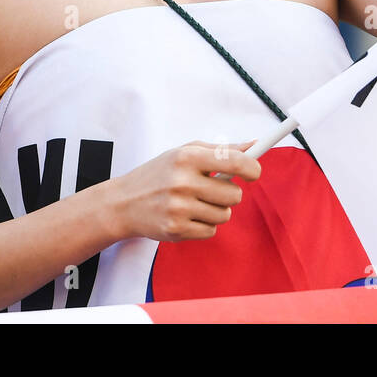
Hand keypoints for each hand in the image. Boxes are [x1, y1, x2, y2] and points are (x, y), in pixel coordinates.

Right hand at [108, 140, 260, 241]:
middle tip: (212, 189)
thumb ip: (220, 150)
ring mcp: (179, 208)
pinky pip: (211, 231)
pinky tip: (187, 216)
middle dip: (229, 193)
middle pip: (234, 195)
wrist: (123, 203)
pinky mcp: (176, 229)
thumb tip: (253, 145)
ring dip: (216, 210)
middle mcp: (183, 182)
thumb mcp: (184, 153)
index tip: (253, 173)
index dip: (252, 169)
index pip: (235, 162)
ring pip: (224, 215)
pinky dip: (204, 226)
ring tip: (195, 203)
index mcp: (187, 157)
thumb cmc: (157, 174)